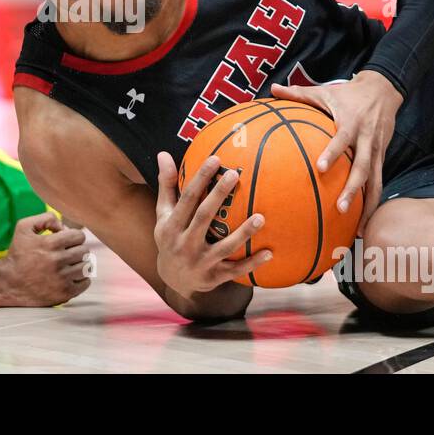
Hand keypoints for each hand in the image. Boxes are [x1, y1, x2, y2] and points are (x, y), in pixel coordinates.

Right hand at [2, 212, 90, 305]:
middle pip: (84, 251)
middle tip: (66, 254)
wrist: (9, 284)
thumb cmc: (18, 254)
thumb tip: (63, 225)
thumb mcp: (23, 228)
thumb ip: (45, 218)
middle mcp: (57, 261)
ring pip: (87, 266)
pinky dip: (81, 279)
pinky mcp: (65, 293)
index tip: (65, 243)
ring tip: (68, 265)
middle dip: (76, 250)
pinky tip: (70, 277)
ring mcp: (62, 278)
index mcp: (50, 243)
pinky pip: (86, 282)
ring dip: (79, 264)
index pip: (79, 236)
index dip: (73, 238)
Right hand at [154, 152, 270, 296]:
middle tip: (235, 174)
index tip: (215, 159)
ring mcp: (200, 262)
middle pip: (203, 217)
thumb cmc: (172, 237)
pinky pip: (235, 270)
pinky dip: (252, 263)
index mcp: (171, 226)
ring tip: (261, 217)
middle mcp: (184, 244)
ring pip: (224, 247)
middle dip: (218, 195)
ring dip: (243, 233)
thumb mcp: (164, 214)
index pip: (187, 199)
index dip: (200, 179)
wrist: (173, 280)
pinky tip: (270, 253)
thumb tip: (163, 154)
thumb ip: (167, 186)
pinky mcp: (213, 277)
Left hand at [270, 69, 401, 227]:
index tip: (320, 167)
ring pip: (375, 180)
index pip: (341, 139)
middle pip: (362, 167)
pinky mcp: (381, 157)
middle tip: (340, 208)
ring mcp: (376, 150)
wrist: (384, 90)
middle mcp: (366, 138)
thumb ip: (298, 92)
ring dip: (367, 204)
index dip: (333, 152)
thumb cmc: (348, 93)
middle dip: (353, 188)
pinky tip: (364, 221)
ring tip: (357, 227)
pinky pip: (379, 182)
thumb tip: (272, 89)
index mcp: (351, 122)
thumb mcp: (324, 90)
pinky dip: (373, 202)